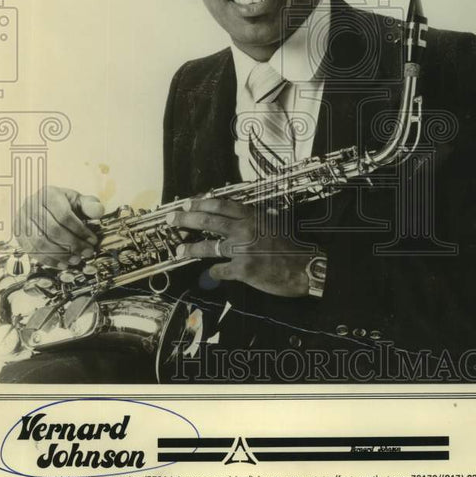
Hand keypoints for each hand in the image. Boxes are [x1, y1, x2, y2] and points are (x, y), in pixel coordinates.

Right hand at [16, 186, 104, 267]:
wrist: (43, 206)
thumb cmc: (64, 204)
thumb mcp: (78, 200)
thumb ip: (90, 205)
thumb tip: (98, 211)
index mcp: (48, 194)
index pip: (64, 215)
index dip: (80, 230)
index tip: (92, 240)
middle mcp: (32, 205)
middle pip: (52, 230)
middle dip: (72, 244)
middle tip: (86, 253)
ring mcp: (22, 220)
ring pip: (40, 242)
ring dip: (60, 255)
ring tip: (76, 260)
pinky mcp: (18, 234)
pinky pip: (32, 251)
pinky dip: (48, 260)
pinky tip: (62, 264)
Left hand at [165, 197, 310, 296]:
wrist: (304, 267)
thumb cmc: (290, 245)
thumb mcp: (271, 223)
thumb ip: (252, 219)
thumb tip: (232, 215)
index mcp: (251, 216)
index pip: (220, 205)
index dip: (200, 203)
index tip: (186, 203)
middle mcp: (244, 229)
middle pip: (208, 221)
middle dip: (186, 219)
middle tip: (171, 219)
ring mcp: (242, 250)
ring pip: (209, 247)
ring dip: (191, 248)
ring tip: (179, 250)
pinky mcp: (242, 270)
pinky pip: (220, 270)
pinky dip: (214, 272)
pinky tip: (211, 273)